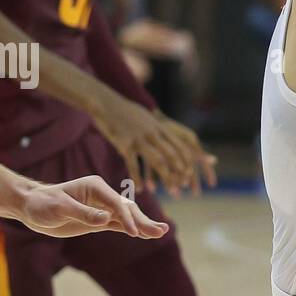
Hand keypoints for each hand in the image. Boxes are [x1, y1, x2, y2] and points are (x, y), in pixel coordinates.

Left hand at [19, 176, 169, 239]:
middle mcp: (102, 195)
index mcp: (95, 187)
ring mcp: (101, 208)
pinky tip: (145, 234)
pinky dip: (132, 229)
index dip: (127, 217)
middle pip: (128, 208)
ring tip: (162, 232)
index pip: (116, 203)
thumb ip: (83, 213)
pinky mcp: (98, 220)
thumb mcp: (60, 209)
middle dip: (143, 220)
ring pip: (127, 217)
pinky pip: (119, 224)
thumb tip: (106, 219)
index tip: (134, 232)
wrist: (31, 207)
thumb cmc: (42, 204)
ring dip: (143, 225)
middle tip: (161, 231)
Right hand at [91, 96, 215, 194]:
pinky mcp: (125, 144)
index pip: (180, 145)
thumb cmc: (127, 113)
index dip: (187, 161)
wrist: (106, 103)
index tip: (189, 174)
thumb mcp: (148, 118)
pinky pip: (134, 165)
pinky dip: (138, 178)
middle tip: (183, 187)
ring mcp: (139, 138)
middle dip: (180, 172)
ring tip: (171, 191)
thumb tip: (169, 137)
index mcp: (160, 127)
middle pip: (172, 155)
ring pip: (158, 161)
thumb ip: (159, 128)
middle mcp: (153, 133)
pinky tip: (141, 189)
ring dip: (166, 178)